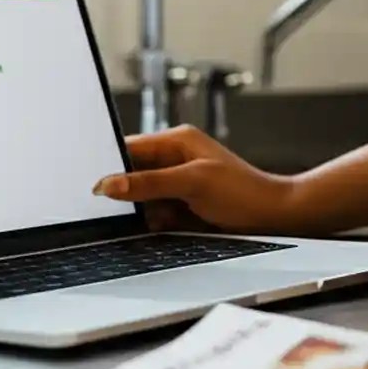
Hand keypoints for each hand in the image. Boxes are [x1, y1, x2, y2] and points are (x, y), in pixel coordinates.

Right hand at [92, 125, 297, 232]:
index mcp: (176, 141)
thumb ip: (149, 182)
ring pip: (141, 198)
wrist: (275, 218)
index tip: (92, 185)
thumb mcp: (193, 183)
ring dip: (141, 212)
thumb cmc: (243, 192)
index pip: (129, 148)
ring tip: (160, 217)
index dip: (109, 165)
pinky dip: (153, 222)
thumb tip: (108, 184)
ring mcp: (177, 184)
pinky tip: (164, 227)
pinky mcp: (182, 205)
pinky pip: (154, 213)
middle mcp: (174, 159)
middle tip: (117, 210)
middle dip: (126, 193)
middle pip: (132, 174)